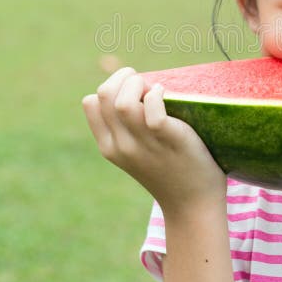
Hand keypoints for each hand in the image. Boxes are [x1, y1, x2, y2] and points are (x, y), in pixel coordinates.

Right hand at [81, 67, 226, 214]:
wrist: (191, 204)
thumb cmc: (169, 171)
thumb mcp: (137, 152)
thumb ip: (128, 129)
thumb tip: (134, 88)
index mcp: (109, 146)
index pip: (90, 102)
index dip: (112, 86)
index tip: (133, 91)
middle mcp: (120, 145)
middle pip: (103, 94)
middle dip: (123, 77)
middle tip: (145, 85)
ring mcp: (142, 144)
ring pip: (122, 101)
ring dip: (138, 83)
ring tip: (154, 89)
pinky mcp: (167, 139)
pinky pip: (152, 109)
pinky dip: (156, 94)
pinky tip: (165, 94)